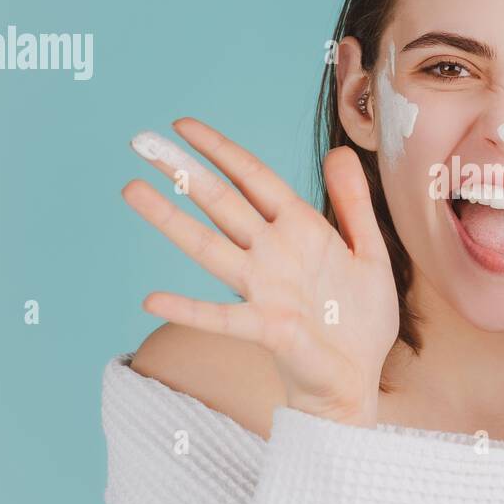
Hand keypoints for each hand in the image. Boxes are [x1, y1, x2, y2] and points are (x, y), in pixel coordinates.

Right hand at [121, 118, 398, 426]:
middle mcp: (273, 254)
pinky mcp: (266, 328)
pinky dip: (188, 309)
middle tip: (141, 143)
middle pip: (221, 203)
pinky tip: (152, 299)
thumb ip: (353, 204)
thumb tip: (338, 150)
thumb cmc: (361, 318)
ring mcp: (265, 289)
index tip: (183, 126)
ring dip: (170, 220)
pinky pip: (221, 317)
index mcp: (300, 230)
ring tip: (132, 190)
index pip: (253, 179)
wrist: (358, 377)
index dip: (221, 150)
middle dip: (183, 172)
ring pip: (210, 247)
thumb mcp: (370, 252)